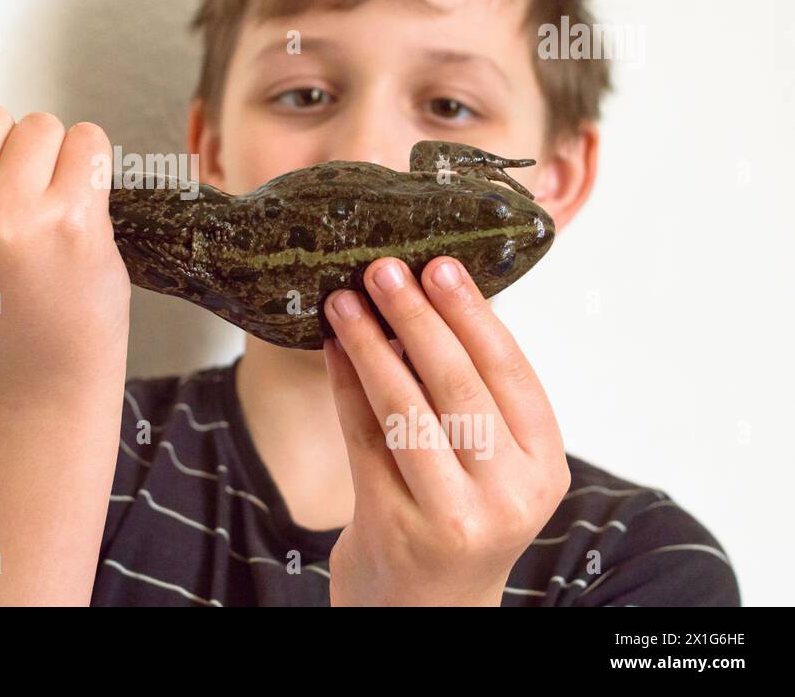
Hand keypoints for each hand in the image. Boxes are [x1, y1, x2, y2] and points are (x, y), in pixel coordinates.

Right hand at [0, 71, 130, 404]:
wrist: (33, 382)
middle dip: (4, 154)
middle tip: (9, 219)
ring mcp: (11, 218)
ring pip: (38, 126)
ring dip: (49, 161)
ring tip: (43, 220)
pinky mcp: (72, 221)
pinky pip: (88, 142)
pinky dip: (89, 169)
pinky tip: (78, 215)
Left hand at [322, 255, 570, 605]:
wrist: (427, 610)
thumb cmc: (459, 518)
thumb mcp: (492, 467)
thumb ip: (475, 399)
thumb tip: (428, 299)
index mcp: (543, 466)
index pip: (511, 373)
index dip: (473, 314)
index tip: (441, 264)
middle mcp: (508, 493)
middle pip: (456, 384)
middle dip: (415, 317)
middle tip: (383, 268)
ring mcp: (452, 514)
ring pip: (404, 408)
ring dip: (368, 345)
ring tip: (343, 301)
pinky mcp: (395, 526)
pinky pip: (364, 438)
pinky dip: (345, 386)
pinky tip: (332, 348)